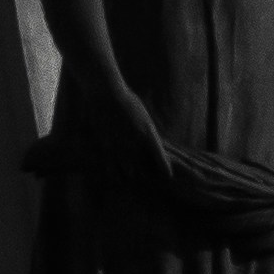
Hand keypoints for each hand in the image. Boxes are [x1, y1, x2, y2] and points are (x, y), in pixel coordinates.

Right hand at [91, 84, 174, 199]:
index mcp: (148, 134)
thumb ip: (148, 134)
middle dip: (148, 176)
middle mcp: (135, 143)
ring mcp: (119, 146)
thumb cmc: (127, 102)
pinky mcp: (105, 147)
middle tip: (150, 179)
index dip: (165, 170)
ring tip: (133, 178)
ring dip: (132, 176)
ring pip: (129, 173)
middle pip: (145, 170)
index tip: (168, 177)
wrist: (106, 93)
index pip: (161, 159)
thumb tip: (153, 146)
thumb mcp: (144, 117)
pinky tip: (117, 177)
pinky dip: (115, 174)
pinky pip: (111, 168)